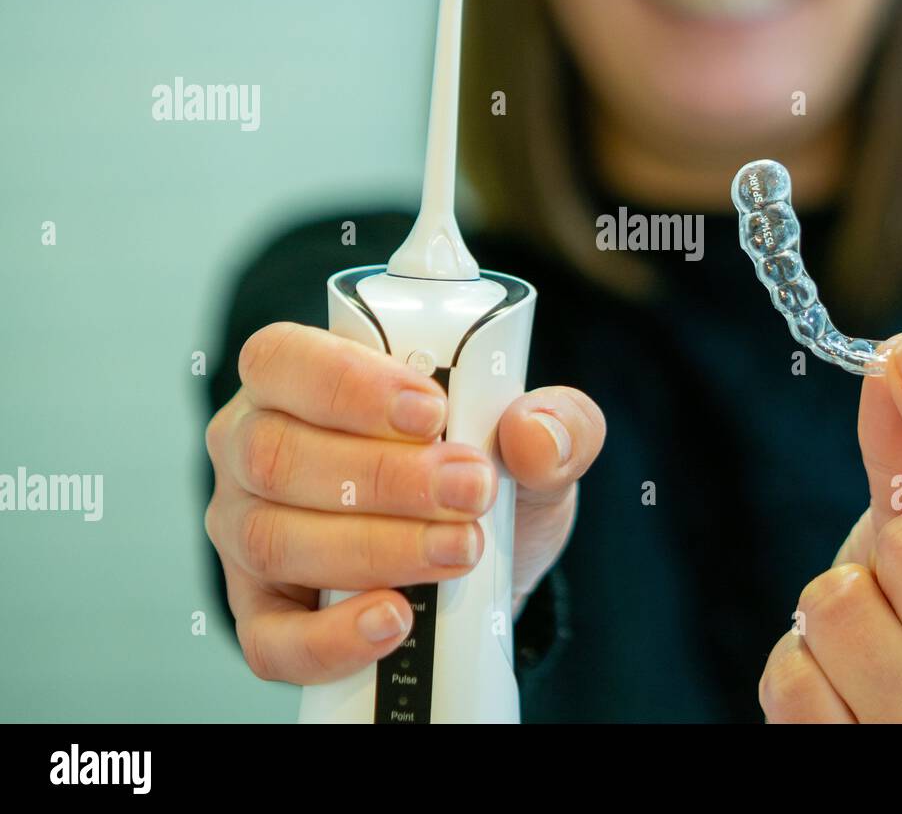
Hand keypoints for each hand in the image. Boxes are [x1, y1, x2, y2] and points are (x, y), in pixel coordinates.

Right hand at [204, 322, 603, 683]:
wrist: (490, 566)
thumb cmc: (485, 473)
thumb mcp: (537, 438)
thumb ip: (557, 421)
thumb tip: (532, 432)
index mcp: (299, 380)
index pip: (284, 360)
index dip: (350, 384)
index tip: (431, 413)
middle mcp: (254, 450)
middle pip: (278, 456)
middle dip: (384, 476)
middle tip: (469, 489)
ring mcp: (245, 536)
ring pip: (275, 541)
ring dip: (376, 547)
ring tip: (459, 548)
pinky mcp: (262, 617)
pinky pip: (270, 639)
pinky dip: (333, 637)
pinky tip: (395, 619)